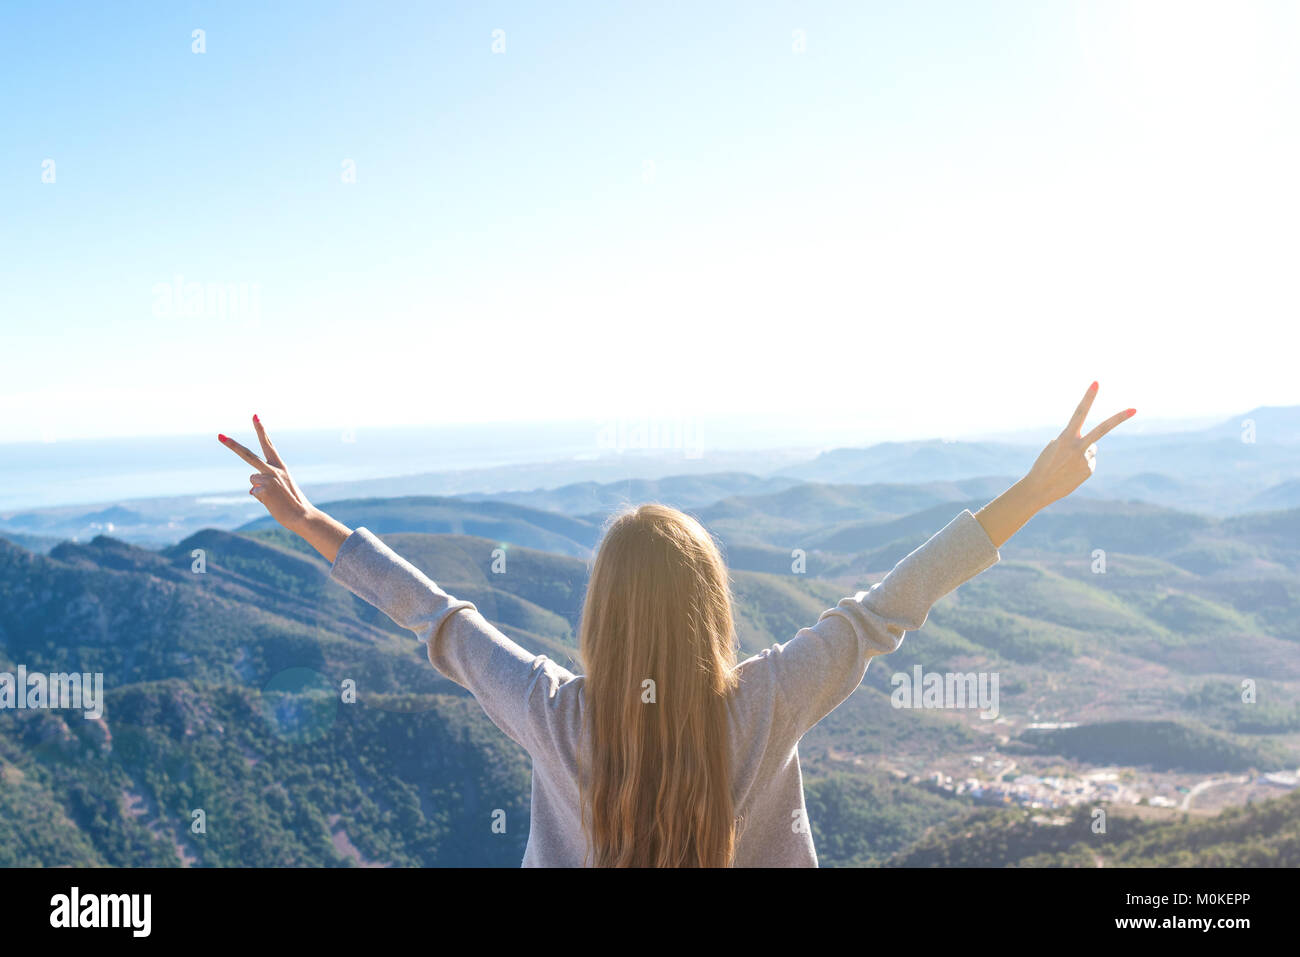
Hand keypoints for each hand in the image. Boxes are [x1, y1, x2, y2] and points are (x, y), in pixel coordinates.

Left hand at [218, 415, 315, 532]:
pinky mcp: (264, 489)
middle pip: (248, 455)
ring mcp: (269, 478)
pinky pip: (254, 492)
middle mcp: (274, 469)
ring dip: (259, 489)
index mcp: (281, 466)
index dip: (261, 430)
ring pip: (252, 478)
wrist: (302, 515)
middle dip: (232, 445)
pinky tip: (272, 502)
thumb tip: (252, 489)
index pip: (268, 445)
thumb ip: (265, 483)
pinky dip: (261, 498)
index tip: (254, 415)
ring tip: (274, 497)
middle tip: (219, 435)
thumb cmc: (292, 503)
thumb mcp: (280, 488)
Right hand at [1022, 381, 1135, 508]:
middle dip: (1119, 418)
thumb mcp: (1054, 447)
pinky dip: (1081, 465)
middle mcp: (1078, 447)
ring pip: (1091, 449)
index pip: (1078, 413)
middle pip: (1102, 429)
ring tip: (1065, 465)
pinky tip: (1070, 472)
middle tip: (1135, 409)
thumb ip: (1073, 441)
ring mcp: (1085, 459)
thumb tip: (1095, 447)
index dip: (1088, 397)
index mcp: (1065, 438)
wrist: (1038, 488)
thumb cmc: (1044, 464)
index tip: (1097, 383)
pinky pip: (1089, 461)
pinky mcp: (1089, 470)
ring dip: (1082, 453)